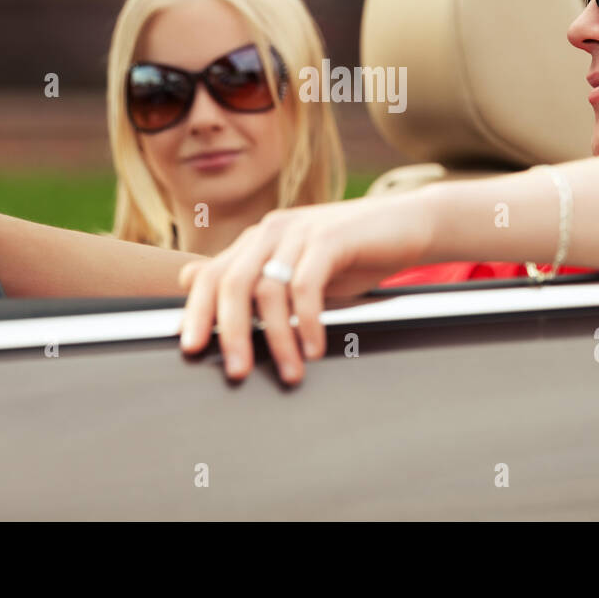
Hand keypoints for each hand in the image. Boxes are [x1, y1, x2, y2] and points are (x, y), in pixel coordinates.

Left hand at [178, 191, 437, 384]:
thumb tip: (190, 279)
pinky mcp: (331, 237)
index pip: (211, 275)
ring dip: (278, 338)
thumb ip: (251, 279)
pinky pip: (307, 284)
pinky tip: (315, 347)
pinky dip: (307, 321)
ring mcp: (300, 231)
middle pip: (232, 282)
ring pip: (269, 288)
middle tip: (236, 371)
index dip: (196, 311)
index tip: (191, 350)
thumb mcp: (297, 272)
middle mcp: (272, 231)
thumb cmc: (353, 254)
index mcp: (258, 240)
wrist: (408, 225)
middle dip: (230, 332)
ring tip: (290, 372)